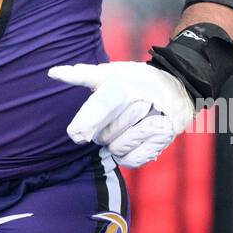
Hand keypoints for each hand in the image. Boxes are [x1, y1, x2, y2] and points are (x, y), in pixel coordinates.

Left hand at [47, 61, 195, 167]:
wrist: (180, 86)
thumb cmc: (137, 81)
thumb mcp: (111, 73)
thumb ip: (82, 75)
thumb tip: (52, 73)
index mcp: (126, 84)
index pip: (104, 104)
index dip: (88, 120)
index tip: (75, 136)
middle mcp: (143, 102)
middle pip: (107, 133)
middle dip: (102, 132)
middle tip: (113, 121)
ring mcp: (157, 122)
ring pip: (119, 148)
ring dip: (114, 144)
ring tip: (124, 129)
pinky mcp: (165, 138)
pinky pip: (134, 160)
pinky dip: (127, 156)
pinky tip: (132, 142)